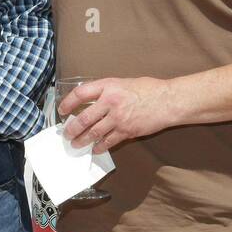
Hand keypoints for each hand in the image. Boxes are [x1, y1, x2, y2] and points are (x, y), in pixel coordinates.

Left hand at [58, 77, 176, 154]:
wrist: (169, 101)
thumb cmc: (148, 89)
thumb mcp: (123, 82)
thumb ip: (106, 91)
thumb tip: (90, 100)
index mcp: (108, 86)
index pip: (80, 94)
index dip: (67, 103)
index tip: (62, 110)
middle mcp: (110, 102)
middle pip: (83, 119)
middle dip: (72, 129)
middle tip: (66, 135)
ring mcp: (118, 118)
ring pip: (93, 133)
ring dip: (82, 141)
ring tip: (76, 144)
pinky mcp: (127, 131)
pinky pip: (108, 142)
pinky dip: (100, 147)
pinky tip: (95, 149)